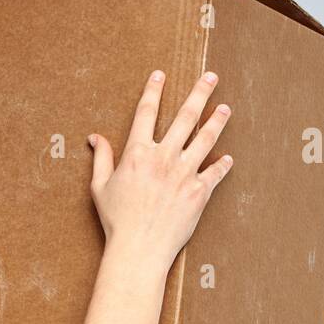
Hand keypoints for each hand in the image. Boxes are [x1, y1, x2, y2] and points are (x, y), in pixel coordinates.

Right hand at [88, 69, 233, 267]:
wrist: (139, 248)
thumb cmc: (116, 220)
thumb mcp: (100, 187)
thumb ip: (101, 158)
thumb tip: (95, 137)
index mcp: (137, 153)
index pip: (146, 113)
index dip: (154, 90)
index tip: (161, 74)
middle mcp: (163, 157)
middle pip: (185, 117)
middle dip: (199, 93)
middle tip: (211, 77)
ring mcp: (184, 173)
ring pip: (206, 139)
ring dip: (218, 120)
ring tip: (226, 108)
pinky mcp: (199, 192)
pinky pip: (215, 172)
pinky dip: (223, 164)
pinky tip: (228, 157)